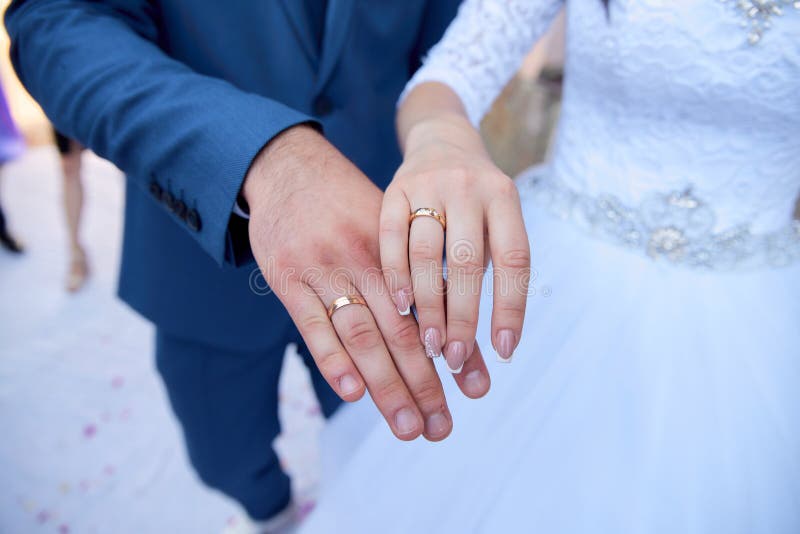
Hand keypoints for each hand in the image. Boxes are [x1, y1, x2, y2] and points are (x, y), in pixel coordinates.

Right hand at [243, 125, 490, 440]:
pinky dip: (332, 359)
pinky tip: (352, 392)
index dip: (454, 349)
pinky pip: (312, 324)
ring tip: (409, 426)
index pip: (433, 307)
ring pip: (362, 334)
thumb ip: (414, 268)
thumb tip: (451, 321)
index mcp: (397, 246)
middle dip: (423, 383)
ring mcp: (324, 269)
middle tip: (441, 428)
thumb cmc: (346, 202)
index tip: (476, 388)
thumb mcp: (388, 222)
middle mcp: (365, 259)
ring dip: (386, 385)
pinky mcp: (288, 278)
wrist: (288, 164)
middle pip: (401, 331)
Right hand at [381, 112, 529, 372]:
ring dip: (427, 304)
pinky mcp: (395, 188)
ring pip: (426, 252)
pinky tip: (401, 306)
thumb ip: (494, 276)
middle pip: (467, 261)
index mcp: (505, 198)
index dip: (511, 308)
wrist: (442, 143)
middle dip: (462, 316)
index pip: (514, 259)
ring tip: (429, 344)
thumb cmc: (476, 206)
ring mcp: (430, 184)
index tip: (504, 351)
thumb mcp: (496, 225)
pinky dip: (395, 274)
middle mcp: (470, 187)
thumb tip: (495, 349)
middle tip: (456, 358)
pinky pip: (391, 236)